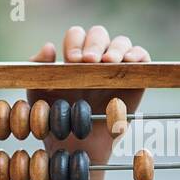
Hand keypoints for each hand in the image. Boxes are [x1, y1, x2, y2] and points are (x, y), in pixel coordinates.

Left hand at [27, 25, 152, 156]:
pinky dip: (138, 54)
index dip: (75, 43)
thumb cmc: (57, 119)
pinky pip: (142, 57)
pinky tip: (130, 62)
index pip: (77, 35)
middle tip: (87, 61)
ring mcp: (117, 67)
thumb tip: (49, 46)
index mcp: (74, 57)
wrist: (77, 145)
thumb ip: (37, 68)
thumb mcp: (38, 94)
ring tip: (108, 63)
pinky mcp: (136, 77)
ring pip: (121, 42)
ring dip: (116, 48)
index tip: (71, 61)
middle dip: (94, 44)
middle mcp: (97, 58)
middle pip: (99, 34)